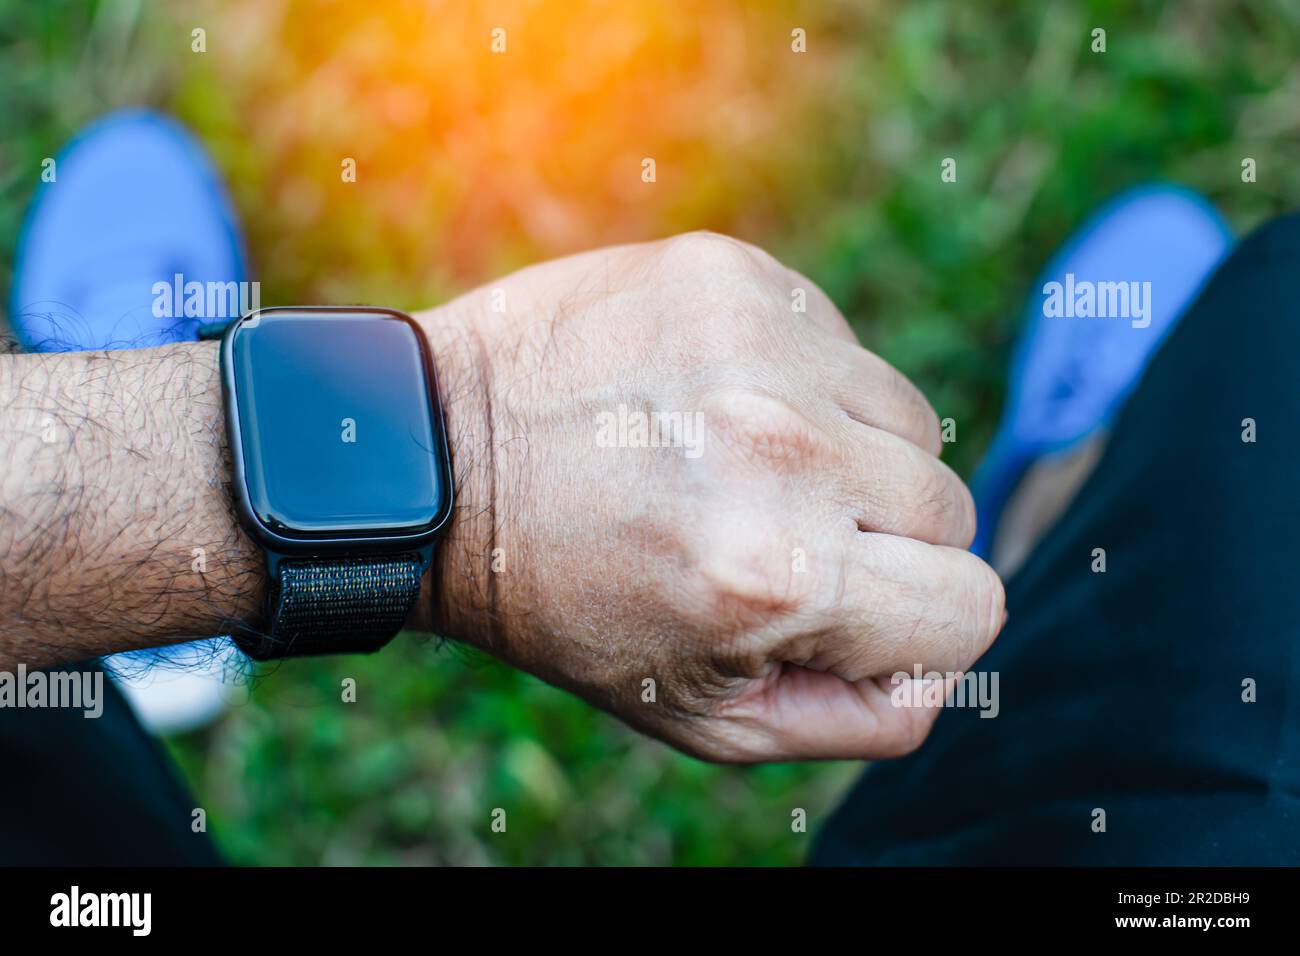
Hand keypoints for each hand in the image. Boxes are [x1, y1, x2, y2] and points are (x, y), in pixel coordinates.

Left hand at [419, 232, 1005, 761]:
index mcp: (777, 579)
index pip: (972, 609)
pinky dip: (802, 384)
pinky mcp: (735, 278)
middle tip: (772, 538)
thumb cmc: (564, 600)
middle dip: (880, 542)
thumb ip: (851, 718)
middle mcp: (784, 452)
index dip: (917, 626)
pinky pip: (842, 348)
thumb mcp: (699, 711)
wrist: (436, 457)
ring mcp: (761, 348)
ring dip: (846, 457)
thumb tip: (940, 667)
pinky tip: (711, 404)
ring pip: (907, 421)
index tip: (848, 612)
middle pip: (949, 508)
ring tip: (736, 469)